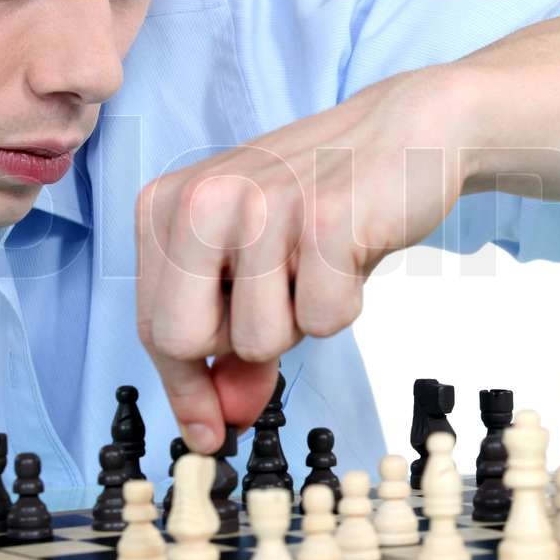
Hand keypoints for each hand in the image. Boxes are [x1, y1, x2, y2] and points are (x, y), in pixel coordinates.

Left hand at [135, 63, 479, 451]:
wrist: (407, 130)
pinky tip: (352, 252)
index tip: (209, 429)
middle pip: (181, 340)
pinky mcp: (323, 218)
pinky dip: (345, 304)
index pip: (152, 326)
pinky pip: (322, 320)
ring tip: (319, 263)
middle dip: (236, 352)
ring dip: (300, 321)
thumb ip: (230, 346)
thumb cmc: (325, 200)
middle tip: (281, 305)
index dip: (183, 386)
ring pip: (257, 338)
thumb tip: (217, 427)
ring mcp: (260, 205)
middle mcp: (200, 199)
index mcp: (166, 205)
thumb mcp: (258, 268)